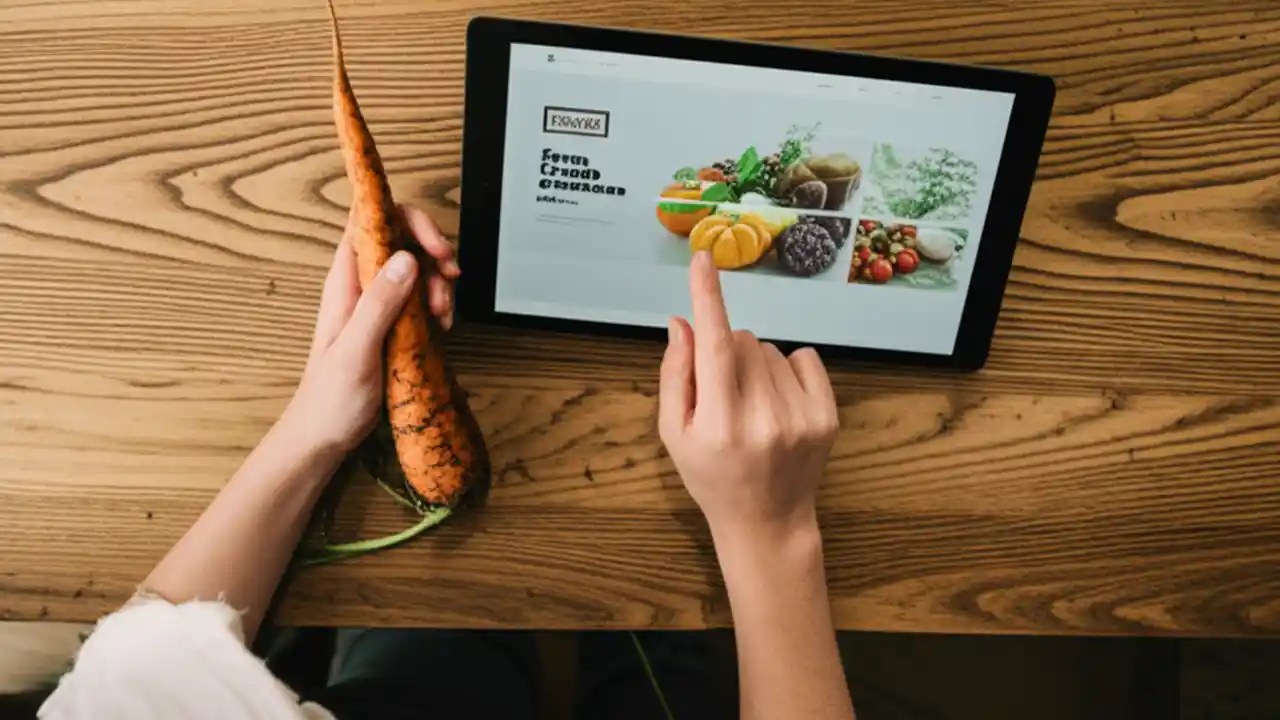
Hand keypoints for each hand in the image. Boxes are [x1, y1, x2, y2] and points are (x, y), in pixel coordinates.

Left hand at [282, 204, 459, 456]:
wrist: (324, 435)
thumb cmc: (330, 398)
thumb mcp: (356, 351)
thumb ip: (379, 304)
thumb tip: (405, 259)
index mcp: (345, 281)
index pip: (370, 221)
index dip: (406, 219)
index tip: (435, 247)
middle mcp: (361, 284)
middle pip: (401, 238)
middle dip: (432, 252)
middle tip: (448, 281)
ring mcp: (378, 303)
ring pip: (416, 267)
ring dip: (438, 282)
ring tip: (443, 314)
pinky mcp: (393, 323)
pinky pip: (420, 297)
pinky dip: (438, 304)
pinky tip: (443, 326)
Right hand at [658, 251, 839, 541]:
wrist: (768, 523)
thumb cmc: (712, 477)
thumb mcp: (675, 434)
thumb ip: (675, 376)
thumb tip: (681, 322)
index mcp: (717, 425)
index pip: (712, 348)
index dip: (707, 298)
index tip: (703, 260)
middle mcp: (761, 419)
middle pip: (740, 341)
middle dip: (724, 352)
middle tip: (722, 394)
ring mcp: (799, 417)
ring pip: (768, 349)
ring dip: (755, 365)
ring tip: (751, 407)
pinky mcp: (826, 416)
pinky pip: (803, 357)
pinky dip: (788, 370)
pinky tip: (778, 404)